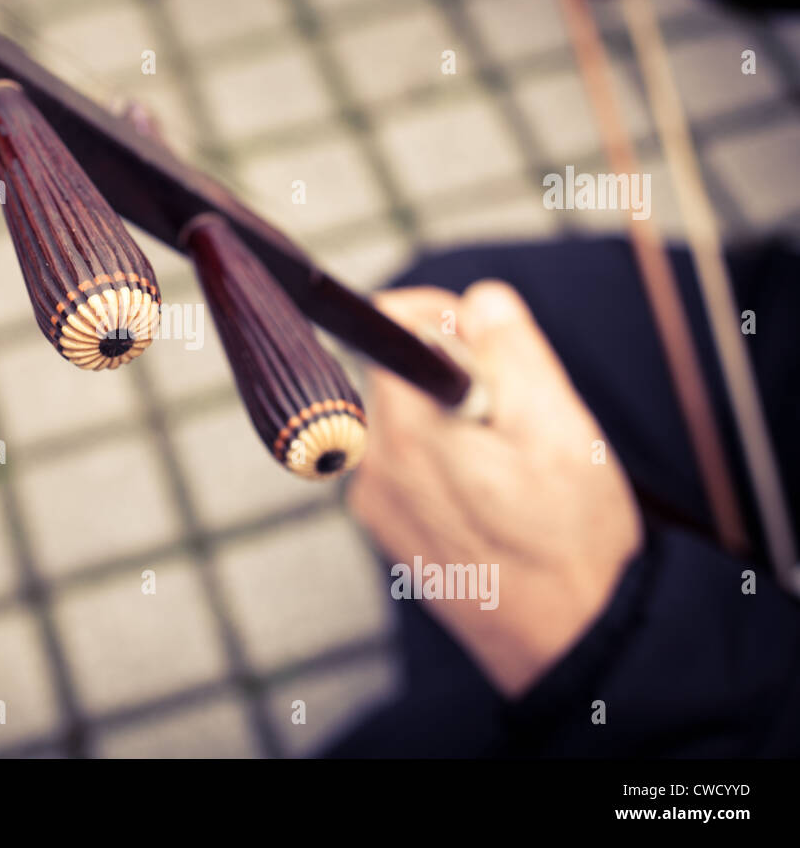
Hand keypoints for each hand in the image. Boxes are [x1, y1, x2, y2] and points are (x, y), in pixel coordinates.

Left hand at [346, 281, 641, 696]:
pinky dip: (444, 459)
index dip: (437, 312)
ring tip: (511, 463)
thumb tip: (476, 300)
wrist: (569, 643)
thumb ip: (511, 352)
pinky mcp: (386, 529)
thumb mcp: (559, 429)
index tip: (478, 330)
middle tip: (517, 411)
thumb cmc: (570, 540)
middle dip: (455, 372)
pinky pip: (406, 464)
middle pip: (398, 374)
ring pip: (405, 420)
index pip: (386, 328)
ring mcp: (374, 502)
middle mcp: (374, 464)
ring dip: (452, 418)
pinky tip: (493, 492)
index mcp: (409, 431)